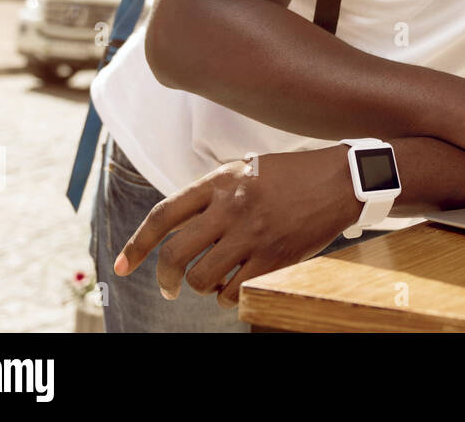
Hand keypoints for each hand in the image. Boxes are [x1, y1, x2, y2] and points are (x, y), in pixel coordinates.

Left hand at [112, 146, 358, 306]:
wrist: (342, 180)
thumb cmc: (293, 175)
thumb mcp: (248, 170)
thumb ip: (213, 194)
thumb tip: (176, 227)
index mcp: (221, 181)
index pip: (163, 215)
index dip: (136, 245)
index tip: (122, 266)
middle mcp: (232, 207)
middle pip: (176, 255)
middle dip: (165, 279)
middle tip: (170, 288)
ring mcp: (253, 234)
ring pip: (203, 278)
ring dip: (202, 288)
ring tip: (213, 282)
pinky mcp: (274, 256)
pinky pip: (234, 291)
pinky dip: (228, 296)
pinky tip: (237, 285)